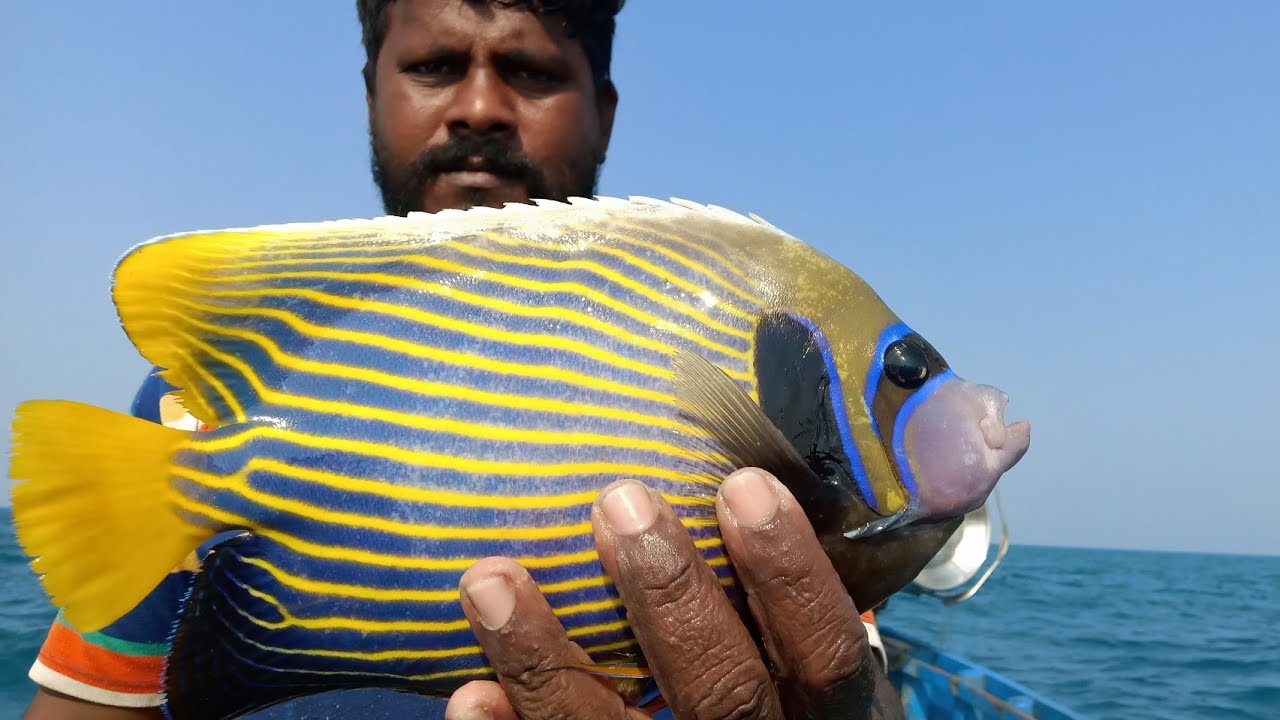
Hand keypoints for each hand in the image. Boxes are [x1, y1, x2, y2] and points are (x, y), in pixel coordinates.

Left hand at [446, 468, 902, 719]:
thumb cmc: (798, 711)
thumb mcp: (826, 669)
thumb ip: (802, 600)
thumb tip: (768, 462)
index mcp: (832, 719)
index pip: (825, 653)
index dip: (788, 574)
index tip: (743, 484)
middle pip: (724, 695)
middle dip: (669, 598)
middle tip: (619, 501)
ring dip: (551, 659)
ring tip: (492, 578)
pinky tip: (472, 692)